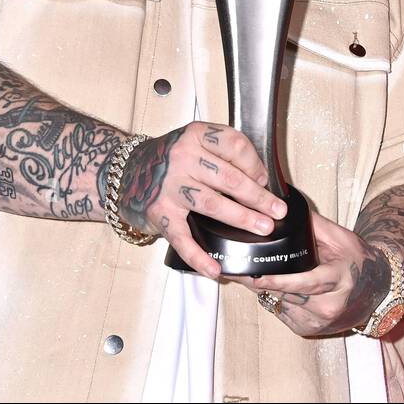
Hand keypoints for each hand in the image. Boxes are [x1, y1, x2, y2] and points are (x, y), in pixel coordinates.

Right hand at [111, 122, 288, 278]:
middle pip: (229, 178)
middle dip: (258, 198)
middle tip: (277, 211)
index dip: (255, 164)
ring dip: (242, 219)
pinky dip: (199, 256)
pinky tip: (215, 269)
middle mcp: (182, 157)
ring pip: (213, 204)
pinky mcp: (159, 212)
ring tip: (263, 228)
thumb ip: (222, 154)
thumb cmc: (169, 159)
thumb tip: (261, 181)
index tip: (265, 180)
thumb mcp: (194, 142)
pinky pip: (183, 238)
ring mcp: (169, 186)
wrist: (125, 172)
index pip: (235, 145)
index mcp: (196, 135)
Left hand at [226, 212, 391, 336]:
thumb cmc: (356, 259)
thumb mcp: (340, 237)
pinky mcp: (309, 330)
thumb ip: (312, 226)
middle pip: (287, 294)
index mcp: (340, 280)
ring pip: (281, 304)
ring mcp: (319, 321)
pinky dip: (277, 299)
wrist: (375, 288)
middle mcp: (330, 305)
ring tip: (258, 274)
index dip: (279, 281)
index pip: (305, 283)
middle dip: (262, 281)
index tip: (255, 275)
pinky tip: (279, 288)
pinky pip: (282, 312)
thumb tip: (282, 212)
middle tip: (240, 269)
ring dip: (267, 290)